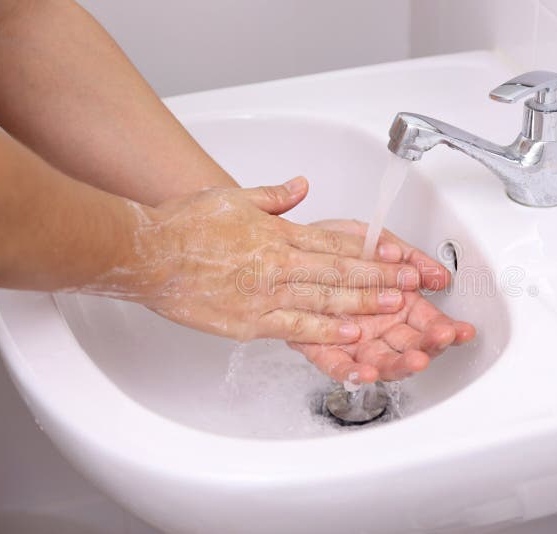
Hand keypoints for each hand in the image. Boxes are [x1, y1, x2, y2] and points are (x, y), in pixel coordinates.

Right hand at [90, 177, 421, 342]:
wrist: (146, 254)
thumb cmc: (185, 224)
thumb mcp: (233, 197)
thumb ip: (273, 196)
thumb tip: (301, 185)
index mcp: (278, 234)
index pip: (336, 243)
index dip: (372, 251)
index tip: (399, 256)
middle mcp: (277, 265)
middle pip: (338, 273)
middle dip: (379, 279)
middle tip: (410, 285)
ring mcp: (264, 296)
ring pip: (324, 301)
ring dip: (362, 304)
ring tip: (394, 309)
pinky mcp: (248, 323)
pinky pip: (294, 329)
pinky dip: (324, 331)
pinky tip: (350, 335)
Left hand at [289, 220, 475, 382]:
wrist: (288, 249)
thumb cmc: (332, 247)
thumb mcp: (378, 243)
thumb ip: (411, 259)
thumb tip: (439, 276)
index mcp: (396, 304)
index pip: (428, 323)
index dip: (446, 328)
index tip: (460, 329)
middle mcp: (378, 327)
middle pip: (410, 347)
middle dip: (429, 346)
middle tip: (442, 339)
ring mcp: (352, 339)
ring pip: (380, 361)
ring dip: (399, 364)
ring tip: (415, 361)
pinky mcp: (320, 346)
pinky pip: (337, 364)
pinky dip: (350, 372)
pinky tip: (365, 373)